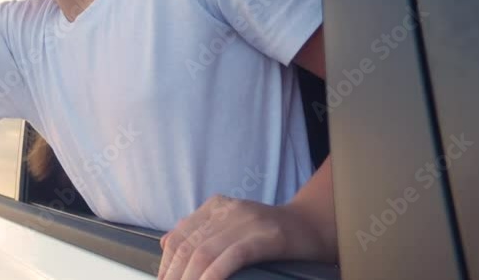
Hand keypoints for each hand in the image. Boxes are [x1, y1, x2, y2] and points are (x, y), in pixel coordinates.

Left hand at [156, 195, 326, 279]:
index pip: (179, 236)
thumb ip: (201, 230)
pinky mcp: (265, 237)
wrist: (313, 225)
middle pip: (189, 247)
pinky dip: (213, 276)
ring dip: (190, 279)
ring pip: (205, 253)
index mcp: (216, 205)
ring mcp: (246, 222)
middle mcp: (228, 210)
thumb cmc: (271, 232)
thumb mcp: (232, 224)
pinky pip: (231, 257)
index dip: (166, 264)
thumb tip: (165, 242)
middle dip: (175, 276)